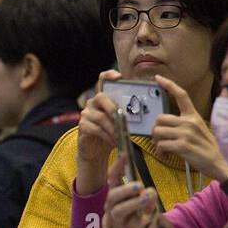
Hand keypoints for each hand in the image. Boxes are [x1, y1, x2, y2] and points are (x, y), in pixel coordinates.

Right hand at [75, 69, 121, 195]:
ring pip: (100, 116)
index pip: (102, 80)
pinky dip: (107, 135)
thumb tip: (145, 110)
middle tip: (123, 119)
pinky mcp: (82, 126)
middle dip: (114, 108)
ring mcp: (85, 114)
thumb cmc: (111, 134)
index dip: (108, 75)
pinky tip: (114, 141)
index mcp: (103, 99)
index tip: (118, 76)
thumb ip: (126, 114)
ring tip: (121, 136)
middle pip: (101, 97)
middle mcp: (92, 103)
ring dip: (113, 127)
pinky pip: (95, 128)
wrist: (96, 151)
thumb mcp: (121, 122)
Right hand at [103, 154, 159, 227]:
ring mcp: (117, 218)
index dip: (117, 167)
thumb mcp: (140, 199)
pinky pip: (131, 226)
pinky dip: (139, 221)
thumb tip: (150, 192)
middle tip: (140, 185)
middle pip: (113, 196)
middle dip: (126, 190)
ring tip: (145, 198)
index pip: (112, 178)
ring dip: (132, 204)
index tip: (124, 155)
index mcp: (115, 193)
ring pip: (119, 210)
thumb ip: (147, 194)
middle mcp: (112, 205)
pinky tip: (146, 218)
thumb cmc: (133, 211)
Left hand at [150, 75, 227, 180]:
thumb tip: (162, 127)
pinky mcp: (183, 146)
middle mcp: (190, 122)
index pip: (182, 95)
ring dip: (156, 142)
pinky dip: (160, 151)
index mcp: (194, 116)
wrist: (217, 164)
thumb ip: (182, 125)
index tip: (158, 78)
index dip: (169, 85)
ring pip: (157, 132)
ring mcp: (186, 133)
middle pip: (160, 118)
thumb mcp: (198, 130)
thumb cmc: (205, 148)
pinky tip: (166, 155)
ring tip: (162, 148)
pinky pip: (161, 145)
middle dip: (155, 130)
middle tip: (159, 139)